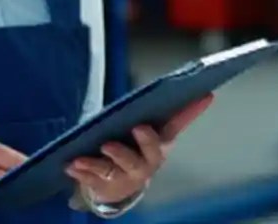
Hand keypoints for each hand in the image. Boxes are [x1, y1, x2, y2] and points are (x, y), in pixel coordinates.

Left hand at [66, 95, 213, 205]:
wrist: (116, 188)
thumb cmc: (132, 149)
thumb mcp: (143, 130)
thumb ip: (155, 113)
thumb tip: (183, 88)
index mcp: (159, 143)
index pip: (179, 123)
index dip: (193, 109)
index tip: (206, 93)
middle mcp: (147, 162)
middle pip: (151, 152)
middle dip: (146, 140)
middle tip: (139, 127)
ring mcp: (127, 176)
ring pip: (117, 168)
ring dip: (106, 160)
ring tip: (94, 150)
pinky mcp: (106, 186)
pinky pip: (93, 180)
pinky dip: (83, 172)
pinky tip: (71, 165)